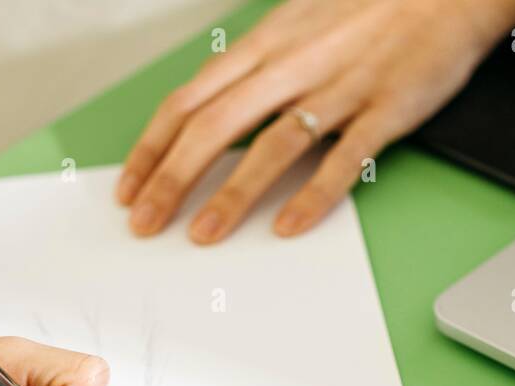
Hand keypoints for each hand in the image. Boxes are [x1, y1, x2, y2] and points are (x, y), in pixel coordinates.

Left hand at [116, 0, 514, 243]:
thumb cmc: (372, 9)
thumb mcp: (298, 22)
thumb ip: (257, 66)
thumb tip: (214, 108)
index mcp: (266, 44)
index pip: (190, 100)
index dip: (153, 147)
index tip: (130, 187)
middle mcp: (293, 66)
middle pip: (215, 127)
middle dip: (172, 180)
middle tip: (146, 223)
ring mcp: (339, 89)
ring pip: (270, 147)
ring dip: (231, 196)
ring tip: (203, 235)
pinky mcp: (384, 111)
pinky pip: (342, 159)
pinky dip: (313, 196)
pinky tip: (288, 226)